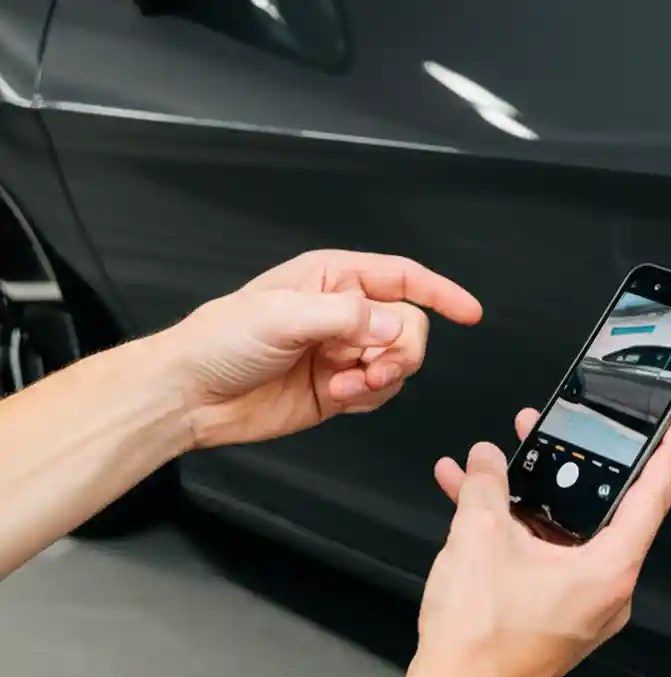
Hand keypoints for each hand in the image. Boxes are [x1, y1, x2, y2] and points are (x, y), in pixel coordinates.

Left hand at [166, 250, 481, 447]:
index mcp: (332, 277)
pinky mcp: (340, 387)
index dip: (441, 292)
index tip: (470, 312)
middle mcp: (344, 312)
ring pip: (400, 360)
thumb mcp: (282, 315)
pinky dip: (369, 396)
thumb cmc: (219, 341)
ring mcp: (343, 351)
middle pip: (410, 325)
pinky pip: (381, 390)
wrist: (191, 395)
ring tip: (347, 383)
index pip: (403, 277)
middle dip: (399, 350)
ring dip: (383, 376)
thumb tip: (396, 325)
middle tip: (369, 365)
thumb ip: (347, 317)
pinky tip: (339, 394)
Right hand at [382, 404, 670, 676]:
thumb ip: (486, 485)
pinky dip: (515, 528)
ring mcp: (579, 604)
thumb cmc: (478, 644)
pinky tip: (474, 501)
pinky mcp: (552, 613)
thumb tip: (485, 459)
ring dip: (535, 492)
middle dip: (580, 460)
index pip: (655, 493)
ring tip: (506, 455)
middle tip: (571, 424)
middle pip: (606, 507)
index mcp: (610, 570)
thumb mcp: (479, 537)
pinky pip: (542, 555)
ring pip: (566, 530)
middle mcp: (605, 590)